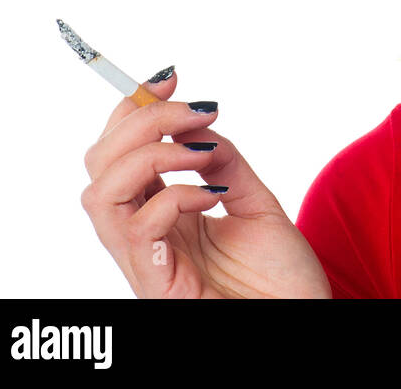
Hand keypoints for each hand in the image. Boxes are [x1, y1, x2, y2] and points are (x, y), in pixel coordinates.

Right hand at [81, 68, 330, 297]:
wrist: (302, 323)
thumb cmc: (281, 281)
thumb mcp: (255, 203)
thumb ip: (227, 165)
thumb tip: (204, 126)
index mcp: (160, 215)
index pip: (120, 152)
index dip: (135, 109)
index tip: (171, 77)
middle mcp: (143, 236)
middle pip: (98, 164)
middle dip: (141, 119)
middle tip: (195, 111)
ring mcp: (145, 261)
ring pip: (100, 193)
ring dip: (151, 153)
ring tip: (202, 152)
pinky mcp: (158, 286)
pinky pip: (139, 229)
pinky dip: (176, 195)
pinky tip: (214, 195)